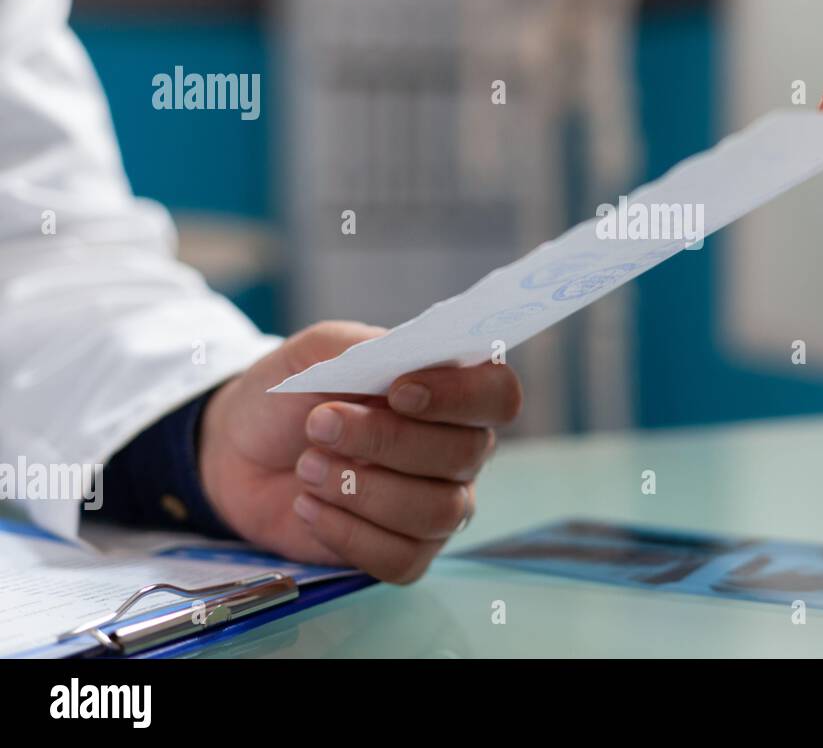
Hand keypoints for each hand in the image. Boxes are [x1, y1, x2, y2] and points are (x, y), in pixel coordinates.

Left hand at [197, 321, 521, 582]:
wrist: (242, 451)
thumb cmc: (293, 394)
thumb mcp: (317, 350)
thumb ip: (361, 345)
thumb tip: (398, 358)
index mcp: (453, 392)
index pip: (498, 394)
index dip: (460, 396)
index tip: (398, 391)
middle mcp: (460, 451)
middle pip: (464, 453)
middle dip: (385, 439)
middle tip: (319, 424)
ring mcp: (438, 504)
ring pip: (437, 511)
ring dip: (364, 490)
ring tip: (308, 467)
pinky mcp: (405, 552)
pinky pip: (402, 559)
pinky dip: (348, 534)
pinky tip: (310, 507)